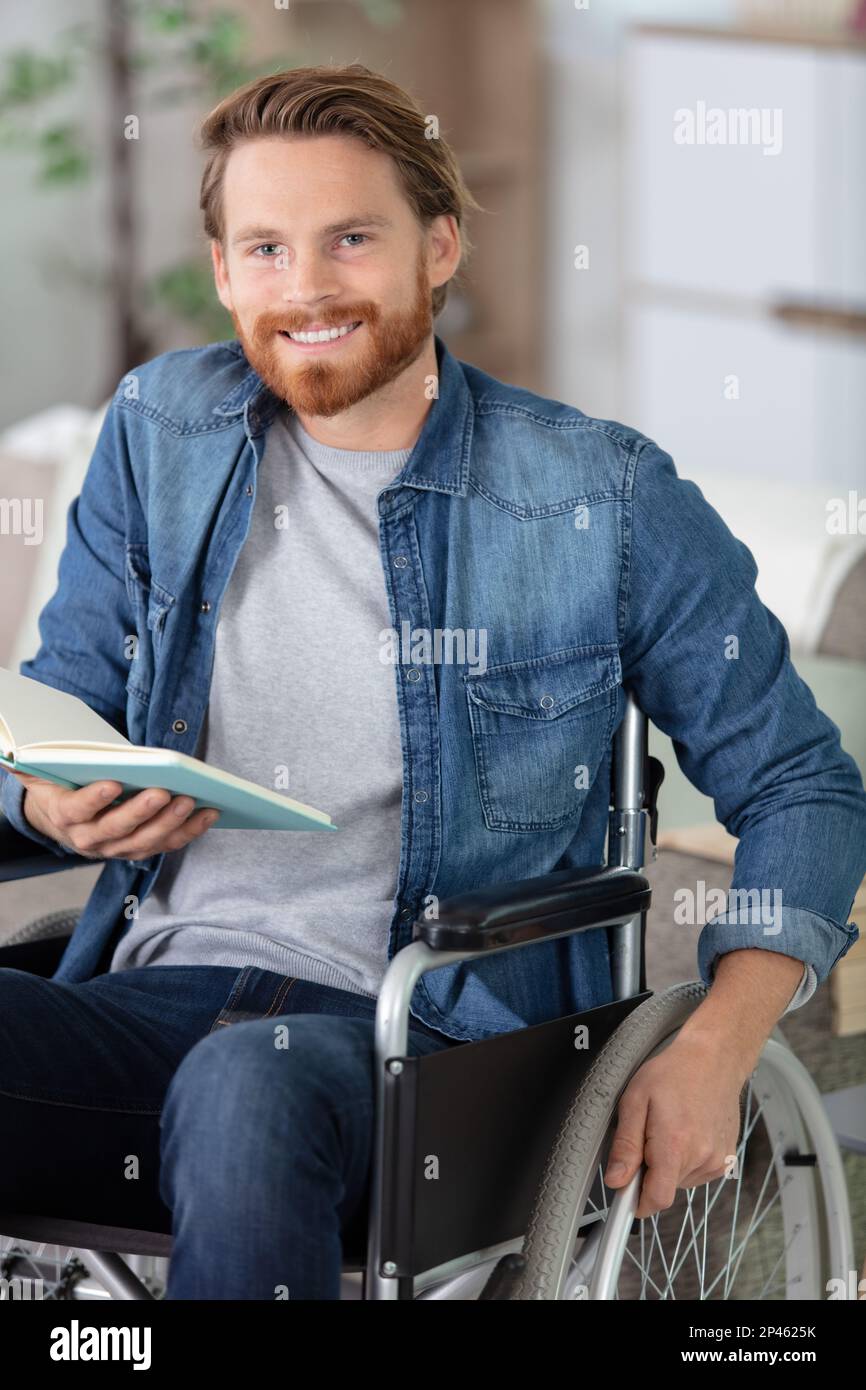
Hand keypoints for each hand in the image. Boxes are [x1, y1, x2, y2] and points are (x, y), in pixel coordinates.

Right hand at [9, 771, 219, 861]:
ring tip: (192, 801)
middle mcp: (89, 839)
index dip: (94, 798)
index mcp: (64, 815)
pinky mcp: (139, 848)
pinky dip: (188, 831)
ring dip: (171, 824)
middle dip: (142, 811)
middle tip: (165, 791)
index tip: (112, 782)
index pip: (77, 810)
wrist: (61, 817)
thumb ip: (27, 761)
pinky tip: (208, 813)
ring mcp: (117, 847)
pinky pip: (165, 844)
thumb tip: (9, 750)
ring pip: (145, 841)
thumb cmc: (58, 783)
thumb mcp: (39, 771)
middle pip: (117, 829)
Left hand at [603, 1034, 748, 1218]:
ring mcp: (718, 1160)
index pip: (656, 1199)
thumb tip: (616, 1181)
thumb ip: (625, 1145)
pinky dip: (687, 1159)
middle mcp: (700, 1157)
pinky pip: (697, 1172)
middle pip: (665, 1188)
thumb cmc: (673, 1073)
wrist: (714, 1060)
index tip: (626, 1191)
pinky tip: (688, 1130)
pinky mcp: (727, 1159)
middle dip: (651, 1169)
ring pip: (680, 1180)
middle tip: (650, 1133)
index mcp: (675, 1145)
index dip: (637, 1202)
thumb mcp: (635, 1100)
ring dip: (670, 1163)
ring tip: (671, 1126)